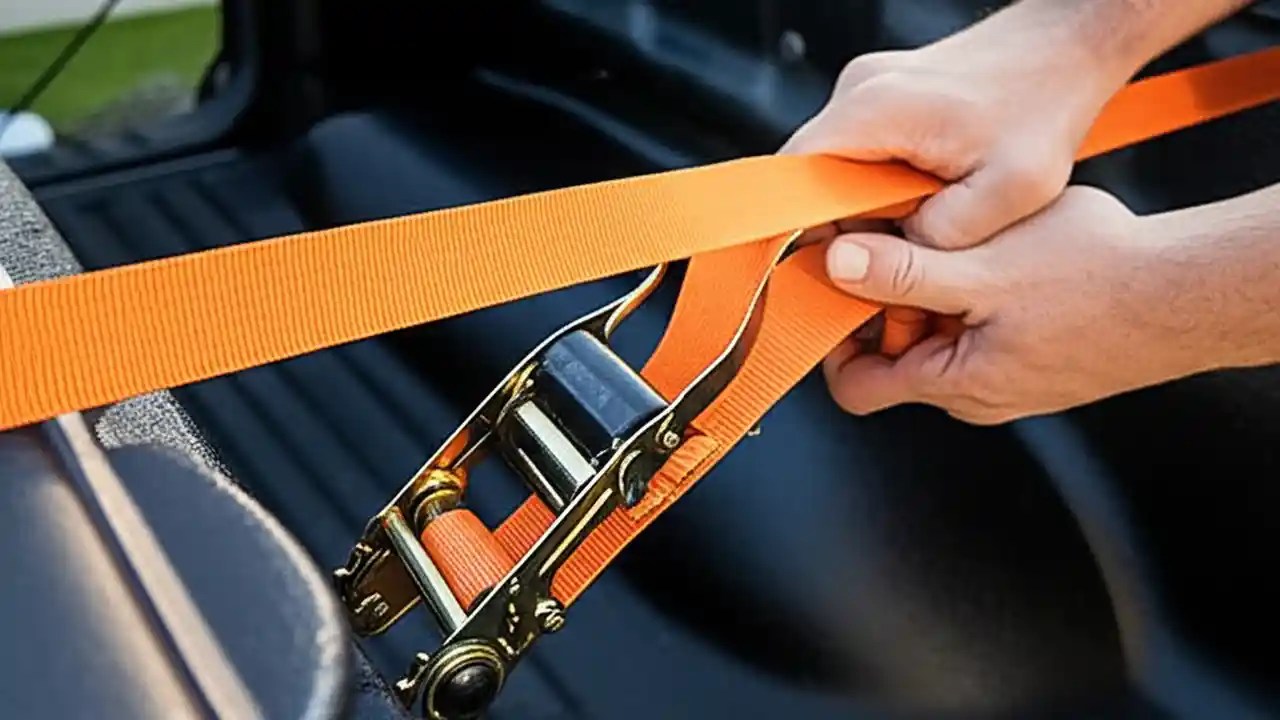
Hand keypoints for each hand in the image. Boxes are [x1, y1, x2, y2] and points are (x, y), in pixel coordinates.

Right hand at [780, 7, 1130, 249]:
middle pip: (810, 177)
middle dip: (834, 230)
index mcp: (873, 110)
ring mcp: (869, 88)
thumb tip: (884, 261)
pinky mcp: (885, 94)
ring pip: (834, 168)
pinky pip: (858, 153)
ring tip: (904, 246)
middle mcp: (858, 91)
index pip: (793, 177)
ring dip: (858, 211)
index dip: (795, 232)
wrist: (1070, 44)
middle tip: (871, 277)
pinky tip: (915, 213)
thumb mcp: (1011, 190)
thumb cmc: (1047, 107)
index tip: (818, 278)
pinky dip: (875, 189)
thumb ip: (941, 236)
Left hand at [821, 186, 1211, 424]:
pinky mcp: (1033, 357)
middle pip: (893, 354)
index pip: (856, 386)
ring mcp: (1006, 379)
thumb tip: (837, 266)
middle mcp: (975, 395)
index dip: (833, 336)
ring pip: (938, 336)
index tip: (834, 284)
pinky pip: (978, 328)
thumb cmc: (1098, 281)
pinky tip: (998, 255)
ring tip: (960, 244)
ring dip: (933, 289)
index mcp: (953, 384)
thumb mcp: (985, 268)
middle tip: (903, 244)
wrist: (1190, 291)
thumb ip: (906, 272)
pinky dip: (972, 292)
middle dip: (887, 301)